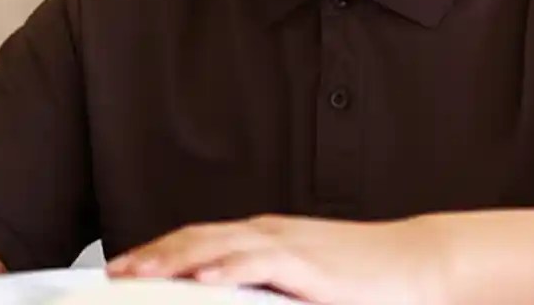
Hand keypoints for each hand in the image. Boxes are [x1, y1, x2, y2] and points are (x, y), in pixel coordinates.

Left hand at [106, 215, 453, 304]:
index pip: (200, 240)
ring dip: (174, 259)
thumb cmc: (369, 275)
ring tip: (138, 274)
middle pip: (196, 239)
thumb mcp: (309, 281)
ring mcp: (288, 247)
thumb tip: (235, 299)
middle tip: (114, 272)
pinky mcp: (308, 266)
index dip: (160, 252)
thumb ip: (272, 290)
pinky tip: (201, 278)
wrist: (420, 261)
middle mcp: (270, 235)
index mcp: (267, 238)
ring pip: (217, 246)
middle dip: (152, 255)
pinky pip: (258, 264)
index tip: (126, 268)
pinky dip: (225, 268)